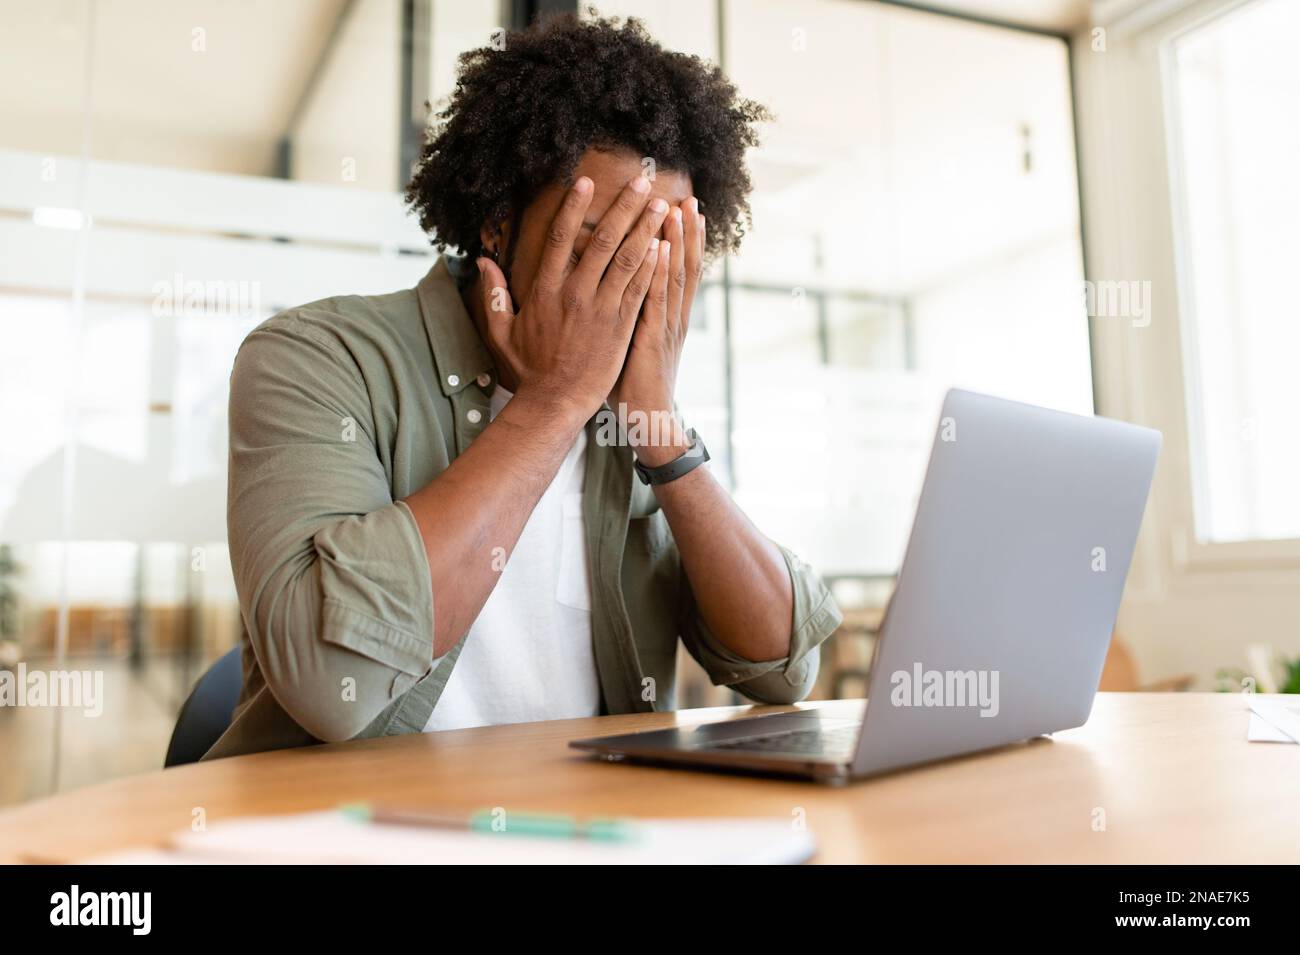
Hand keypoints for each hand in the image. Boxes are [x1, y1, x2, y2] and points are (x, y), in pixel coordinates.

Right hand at [477, 175, 668, 419]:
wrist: (555, 403)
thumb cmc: (529, 370)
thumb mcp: (503, 332)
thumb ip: (494, 295)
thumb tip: (482, 262)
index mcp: (546, 291)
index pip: (560, 239)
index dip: (573, 208)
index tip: (585, 182)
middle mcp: (575, 294)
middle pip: (603, 241)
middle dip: (623, 207)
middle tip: (640, 181)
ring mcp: (600, 310)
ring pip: (627, 261)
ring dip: (645, 229)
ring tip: (660, 205)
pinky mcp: (621, 327)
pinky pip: (639, 290)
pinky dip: (652, 266)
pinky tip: (664, 244)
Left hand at [611, 197, 705, 465]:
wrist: (646, 420)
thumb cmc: (631, 384)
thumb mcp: (631, 343)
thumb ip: (628, 314)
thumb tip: (617, 290)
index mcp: (667, 316)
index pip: (678, 270)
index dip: (683, 241)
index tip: (683, 210)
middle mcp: (671, 316)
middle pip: (683, 266)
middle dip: (686, 232)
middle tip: (689, 198)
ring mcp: (664, 326)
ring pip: (674, 277)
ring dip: (676, 242)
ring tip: (678, 210)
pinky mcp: (650, 339)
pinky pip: (655, 301)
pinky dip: (659, 274)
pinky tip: (660, 250)